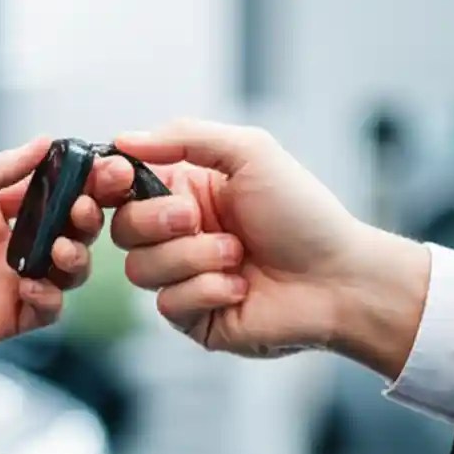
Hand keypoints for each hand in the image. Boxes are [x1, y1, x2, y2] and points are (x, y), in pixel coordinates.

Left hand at [0, 137, 130, 389]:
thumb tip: (43, 142)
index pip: (52, 190)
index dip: (83, 181)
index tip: (107, 172)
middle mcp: (11, 244)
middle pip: (72, 228)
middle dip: (88, 217)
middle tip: (85, 211)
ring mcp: (14, 281)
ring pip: (70, 268)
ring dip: (76, 257)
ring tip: (59, 252)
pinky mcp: (12, 318)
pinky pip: (50, 307)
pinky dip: (51, 297)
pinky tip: (31, 289)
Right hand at [97, 118, 429, 376]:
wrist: (340, 279)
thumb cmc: (305, 215)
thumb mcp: (251, 152)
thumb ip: (185, 136)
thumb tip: (124, 139)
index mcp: (187, 192)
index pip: (123, 187)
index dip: (113, 184)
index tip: (124, 177)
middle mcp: (180, 235)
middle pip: (122, 229)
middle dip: (158, 221)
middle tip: (198, 219)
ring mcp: (185, 278)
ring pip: (140, 269)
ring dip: (192, 258)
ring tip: (238, 255)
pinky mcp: (194, 318)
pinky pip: (167, 304)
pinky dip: (206, 290)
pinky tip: (240, 286)